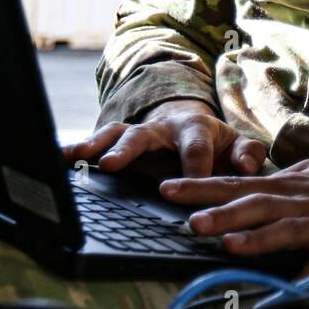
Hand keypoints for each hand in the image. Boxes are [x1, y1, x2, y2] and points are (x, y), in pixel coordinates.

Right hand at [62, 99, 266, 179]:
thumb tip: (249, 166)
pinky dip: (77, 148)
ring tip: (77, 158)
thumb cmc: (213, 142)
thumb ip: (247, 155)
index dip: (193, 167)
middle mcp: (161, 127)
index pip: (195, 148)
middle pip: (144, 136)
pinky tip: (59, 157)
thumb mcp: (236, 145)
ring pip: (115, 134)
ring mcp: (137, 131)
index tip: (188, 189)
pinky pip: (95, 139)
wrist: (186, 119)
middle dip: (128, 150)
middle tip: (112, 165)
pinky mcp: (117, 137)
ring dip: (96, 146)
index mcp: (195, 130)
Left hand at [159, 158, 308, 275]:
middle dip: (217, 209)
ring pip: (283, 224)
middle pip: (252, 200)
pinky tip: (293, 283)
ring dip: (254, 235)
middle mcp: (299, 197)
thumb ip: (278, 187)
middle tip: (187, 220)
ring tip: (224, 243)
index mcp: (287, 184)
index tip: (168, 189)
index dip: (202, 186)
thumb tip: (244, 193)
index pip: (237, 182)